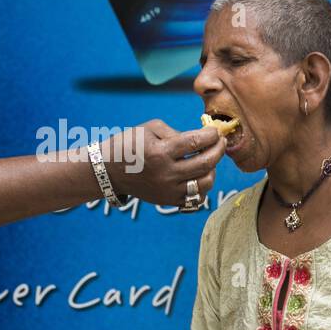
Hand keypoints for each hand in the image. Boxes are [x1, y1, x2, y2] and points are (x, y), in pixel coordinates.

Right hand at [107, 120, 223, 206]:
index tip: (214, 131)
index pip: (196, 142)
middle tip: (220, 142)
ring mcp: (168, 190)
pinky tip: (200, 175)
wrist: (110, 171)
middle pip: (206, 163)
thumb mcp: (150, 129)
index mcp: (160, 152)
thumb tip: (201, 138)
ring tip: (209, 160)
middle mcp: (166, 174)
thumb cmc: (129, 144)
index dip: (211, 135)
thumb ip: (177, 132)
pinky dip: (203, 187)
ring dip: (213, 169)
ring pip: (205, 183)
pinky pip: (196, 198)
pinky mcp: (169, 201)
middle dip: (219, 149)